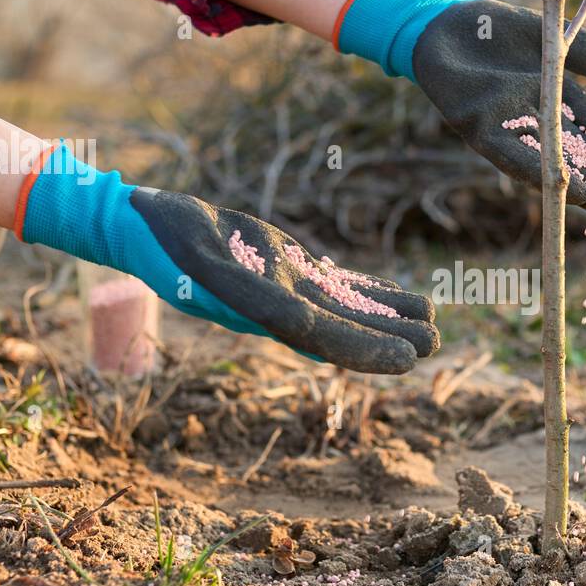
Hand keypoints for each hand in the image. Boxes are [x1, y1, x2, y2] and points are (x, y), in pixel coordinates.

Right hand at [17, 145, 438, 373]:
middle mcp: (278, 309)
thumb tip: (295, 319)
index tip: (405, 358)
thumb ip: (244, 289)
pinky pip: (335, 285)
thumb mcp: (202, 262)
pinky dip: (370, 291)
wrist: (148, 227)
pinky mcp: (288, 270)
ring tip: (434, 319)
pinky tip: (402, 295)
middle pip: (343, 327)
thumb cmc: (165, 242)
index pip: (321, 337)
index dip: (365, 349)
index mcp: (260, 314)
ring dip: (389, 315)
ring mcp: (285, 289)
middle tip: (437, 343)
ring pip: (347, 306)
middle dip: (388, 336)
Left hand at [337, 0, 585, 214]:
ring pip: (552, 163)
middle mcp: (537, 119)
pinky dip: (537, 170)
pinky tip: (563, 186)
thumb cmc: (493, 31)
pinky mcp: (478, 129)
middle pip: (582, 154)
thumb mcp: (549, 36)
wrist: (439, 24)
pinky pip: (509, 155)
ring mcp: (509, 128)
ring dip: (583, 185)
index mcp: (558, 98)